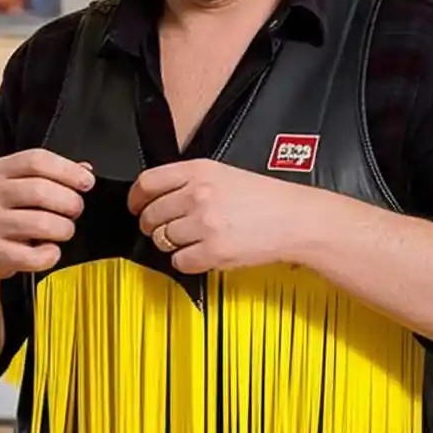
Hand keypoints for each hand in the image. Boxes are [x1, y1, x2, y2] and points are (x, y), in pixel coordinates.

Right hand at [0, 149, 94, 277]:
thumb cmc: (5, 211)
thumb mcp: (22, 184)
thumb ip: (53, 175)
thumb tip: (84, 169)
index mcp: (1, 170)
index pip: (37, 160)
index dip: (68, 170)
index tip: (86, 181)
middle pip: (40, 190)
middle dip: (70, 202)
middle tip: (75, 210)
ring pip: (41, 223)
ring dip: (64, 229)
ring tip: (63, 230)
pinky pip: (33, 256)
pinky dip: (50, 255)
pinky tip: (49, 249)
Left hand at [128, 159, 306, 273]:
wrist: (295, 220)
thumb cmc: (265, 199)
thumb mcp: (224, 173)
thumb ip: (189, 180)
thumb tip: (157, 196)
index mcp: (198, 170)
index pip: (147, 183)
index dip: (136, 199)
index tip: (136, 208)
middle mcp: (198, 194)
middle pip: (150, 215)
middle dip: (152, 226)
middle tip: (164, 229)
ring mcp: (204, 224)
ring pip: (163, 240)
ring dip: (172, 244)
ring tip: (193, 240)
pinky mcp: (212, 251)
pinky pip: (179, 261)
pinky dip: (187, 261)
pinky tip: (203, 253)